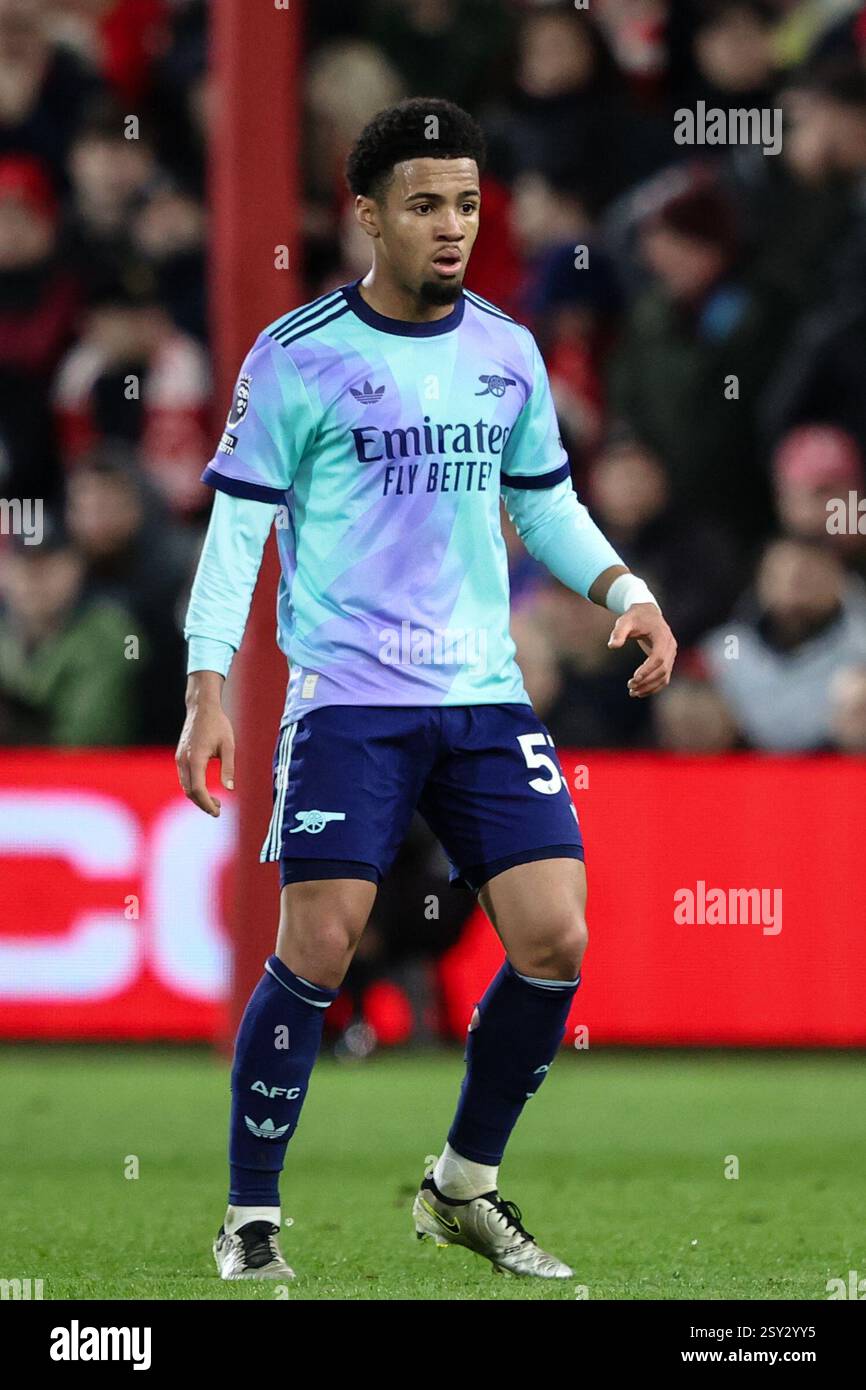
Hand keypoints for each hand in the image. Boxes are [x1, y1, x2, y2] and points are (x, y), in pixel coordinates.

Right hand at [176, 684, 234, 815]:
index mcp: (196, 759)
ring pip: (185, 786)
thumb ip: (228, 768)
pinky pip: (184, 778)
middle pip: (189, 791)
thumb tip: (229, 789)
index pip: (198, 789)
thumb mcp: (229, 746)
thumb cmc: (218, 725)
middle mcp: (184, 760)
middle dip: (203, 804)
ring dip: (198, 797)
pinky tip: (205, 790)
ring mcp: (180, 758)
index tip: (217, 811)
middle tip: (218, 810)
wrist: (202, 708)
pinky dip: (193, 787)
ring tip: (214, 802)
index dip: (207, 803)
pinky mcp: (180, 756)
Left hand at [608, 602, 676, 697]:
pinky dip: (654, 686)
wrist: (647, 613)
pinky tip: (640, 692)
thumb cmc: (634, 617)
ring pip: (665, 676)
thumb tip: (612, 646)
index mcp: (662, 636)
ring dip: (650, 687)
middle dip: (647, 681)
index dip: (647, 669)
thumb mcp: (624, 621)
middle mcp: (670, 646)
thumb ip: (618, 633)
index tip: (633, 678)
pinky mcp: (668, 660)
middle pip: (663, 669)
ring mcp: (671, 654)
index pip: (658, 657)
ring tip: (633, 693)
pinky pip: (664, 677)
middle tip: (630, 687)